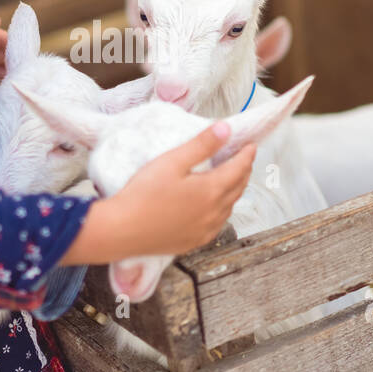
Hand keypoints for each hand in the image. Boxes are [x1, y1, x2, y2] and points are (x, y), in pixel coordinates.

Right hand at [61, 122, 255, 264]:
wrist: (122, 231)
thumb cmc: (143, 193)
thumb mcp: (172, 161)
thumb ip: (201, 145)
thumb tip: (225, 129)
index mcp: (211, 190)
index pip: (239, 169)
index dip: (246, 155)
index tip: (251, 145)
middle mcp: (214, 213)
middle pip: (238, 188)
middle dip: (244, 171)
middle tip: (244, 159)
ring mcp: (205, 230)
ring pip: (229, 207)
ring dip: (234, 191)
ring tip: (231, 179)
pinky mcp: (194, 242)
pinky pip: (218, 224)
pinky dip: (223, 210)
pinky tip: (214, 207)